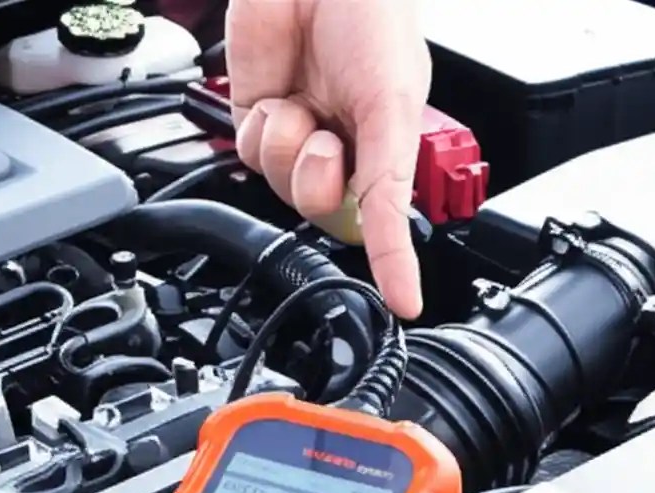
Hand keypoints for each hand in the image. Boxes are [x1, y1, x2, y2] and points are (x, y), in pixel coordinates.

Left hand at [225, 0, 430, 317]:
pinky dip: (260, 130)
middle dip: (319, 179)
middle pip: (319, 208)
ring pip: (280, 184)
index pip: (383, 219)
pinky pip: (250, 154)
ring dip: (288, 148)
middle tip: (329, 137)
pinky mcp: (256, 118)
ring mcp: (297, 134)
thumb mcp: (393, 103)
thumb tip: (395, 234)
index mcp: (385, 145)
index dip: (391, 262)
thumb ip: (391, 176)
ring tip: (304, 105)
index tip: (404, 303)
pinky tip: (277, 96)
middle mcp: (340, 146)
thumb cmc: (371, 21)